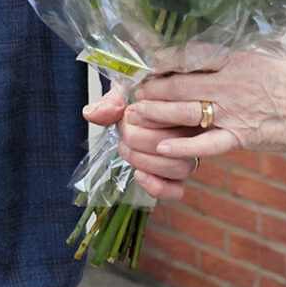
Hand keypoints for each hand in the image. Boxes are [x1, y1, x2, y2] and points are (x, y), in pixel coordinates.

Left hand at [84, 84, 207, 202]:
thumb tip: (92, 114)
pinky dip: (156, 186)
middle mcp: (192, 136)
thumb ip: (112, 103)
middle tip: (123, 131)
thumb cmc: (136, 104)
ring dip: (146, 161)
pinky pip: (176, 191)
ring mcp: (186, 158)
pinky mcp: (178, 180)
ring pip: (180, 167)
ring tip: (125, 149)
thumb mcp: (125, 95)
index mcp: (184, 110)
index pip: (181, 115)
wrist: (135, 116)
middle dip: (142, 139)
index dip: (151, 117)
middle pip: (180, 143)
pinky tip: (138, 174)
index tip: (128, 114)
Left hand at [115, 54, 285, 195]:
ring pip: (184, 111)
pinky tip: (161, 147)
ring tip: (136, 115)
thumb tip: (204, 50)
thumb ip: (232, 54)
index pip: (188, 55)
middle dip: (151, 89)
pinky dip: (182, 146)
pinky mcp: (242, 135)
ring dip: (156, 113)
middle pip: (178, 84)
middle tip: (133, 92)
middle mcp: (230, 81)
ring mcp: (234, 110)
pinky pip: (206, 143)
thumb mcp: (263, 54)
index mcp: (234, 56)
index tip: (144, 62)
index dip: (161, 60)